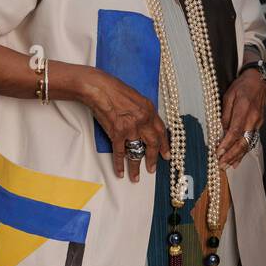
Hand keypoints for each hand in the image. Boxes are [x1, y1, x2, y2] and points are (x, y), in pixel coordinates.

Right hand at [81, 67, 168, 182]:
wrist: (99, 88)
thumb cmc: (114, 89)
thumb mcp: (136, 98)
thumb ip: (144, 112)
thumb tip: (147, 124)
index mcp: (149, 110)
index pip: (161, 131)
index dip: (165, 145)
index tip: (166, 155)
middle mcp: (143, 120)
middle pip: (152, 144)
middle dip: (153, 159)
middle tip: (152, 169)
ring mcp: (130, 128)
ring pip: (136, 152)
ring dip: (135, 167)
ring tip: (135, 177)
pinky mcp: (117, 133)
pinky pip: (120, 153)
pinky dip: (119, 164)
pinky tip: (120, 172)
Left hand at [216, 70, 265, 168]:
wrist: (260, 81)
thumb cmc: (242, 86)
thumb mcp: (229, 95)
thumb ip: (225, 113)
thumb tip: (219, 130)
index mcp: (244, 109)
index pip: (235, 131)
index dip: (227, 144)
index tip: (218, 152)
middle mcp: (253, 118)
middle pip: (243, 141)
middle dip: (232, 155)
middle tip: (221, 164)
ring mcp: (257, 123)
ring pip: (248, 144)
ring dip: (237, 156)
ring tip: (227, 166)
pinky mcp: (258, 125)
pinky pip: (250, 140)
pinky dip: (243, 151)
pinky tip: (237, 160)